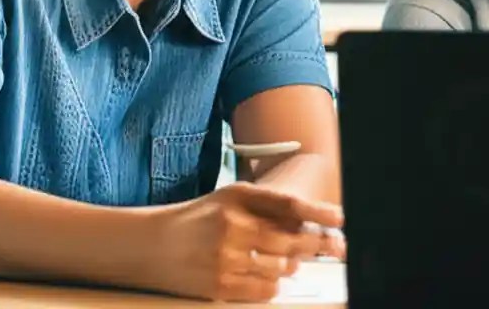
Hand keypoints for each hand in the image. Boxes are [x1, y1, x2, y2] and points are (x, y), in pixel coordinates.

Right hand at [146, 181, 345, 301]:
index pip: (289, 205)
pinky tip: (267, 275)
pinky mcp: (219, 286)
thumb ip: (269, 203)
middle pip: (292, 241)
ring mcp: (226, 259)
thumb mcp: (231, 197)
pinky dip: (273, 285)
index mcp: (238, 200)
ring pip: (283, 268)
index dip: (319, 213)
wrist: (148, 245)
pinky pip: (266, 290)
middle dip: (317, 245)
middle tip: (332, 247)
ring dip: (291, 266)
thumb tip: (309, 218)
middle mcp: (233, 227)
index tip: (340, 219)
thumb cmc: (197, 218)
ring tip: (285, 260)